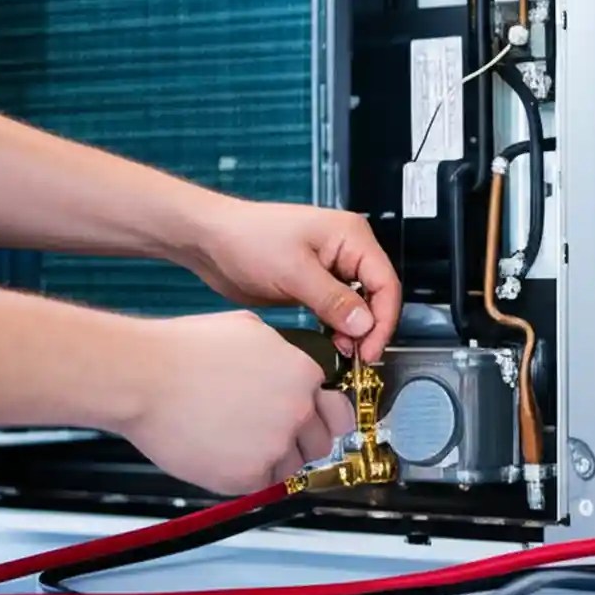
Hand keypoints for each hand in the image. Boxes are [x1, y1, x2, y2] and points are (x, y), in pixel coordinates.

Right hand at [122, 311, 355, 494]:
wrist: (143, 378)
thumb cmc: (184, 350)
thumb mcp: (248, 329)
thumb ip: (283, 352)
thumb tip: (291, 364)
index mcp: (304, 375)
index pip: (335, 407)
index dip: (318, 413)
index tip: (307, 419)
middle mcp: (298, 411)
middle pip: (322, 442)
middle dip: (303, 440)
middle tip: (272, 433)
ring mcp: (275, 446)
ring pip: (293, 467)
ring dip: (274, 459)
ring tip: (238, 440)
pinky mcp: (247, 475)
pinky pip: (263, 484)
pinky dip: (246, 474)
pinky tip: (223, 452)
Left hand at [186, 199, 400, 361]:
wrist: (209, 239)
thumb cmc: (247, 240)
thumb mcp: (293, 272)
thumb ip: (333, 300)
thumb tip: (365, 326)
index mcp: (351, 236)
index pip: (385, 282)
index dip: (383, 319)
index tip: (370, 350)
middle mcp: (348, 250)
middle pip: (376, 295)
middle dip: (370, 328)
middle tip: (358, 357)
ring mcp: (332, 267)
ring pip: (359, 305)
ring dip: (354, 331)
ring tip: (342, 352)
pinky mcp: (316, 283)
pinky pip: (339, 309)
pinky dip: (338, 328)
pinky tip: (331, 343)